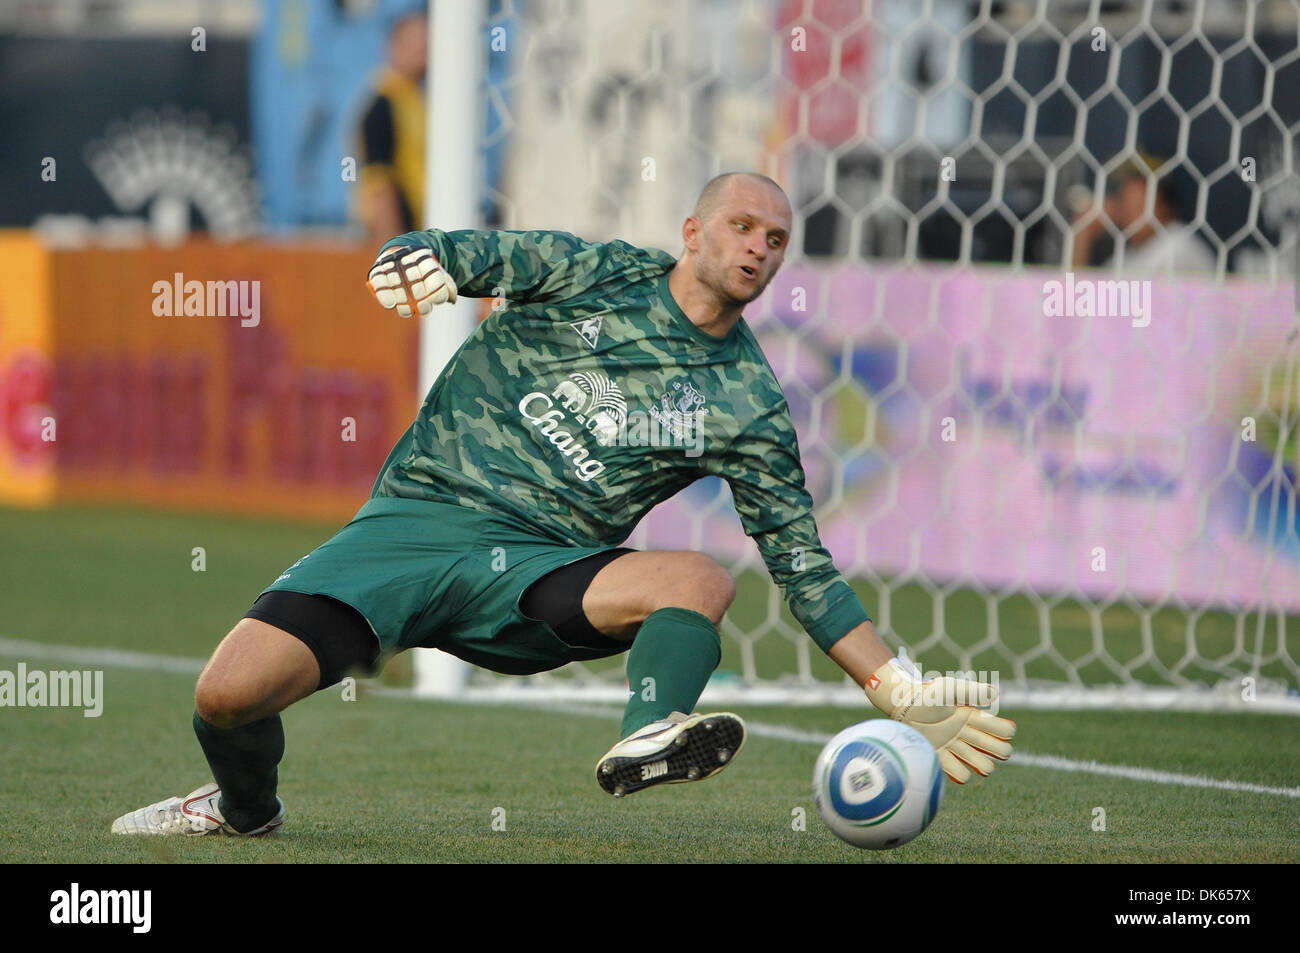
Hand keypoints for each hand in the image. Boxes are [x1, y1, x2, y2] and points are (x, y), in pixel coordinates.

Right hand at [366, 246, 457, 316]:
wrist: (398, 254)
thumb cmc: (422, 268)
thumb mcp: (436, 272)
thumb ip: (447, 286)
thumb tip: (452, 299)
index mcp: (424, 256)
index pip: (433, 275)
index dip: (437, 292)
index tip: (436, 301)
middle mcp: (406, 257)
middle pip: (415, 283)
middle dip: (422, 301)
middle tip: (424, 310)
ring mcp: (390, 262)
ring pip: (398, 285)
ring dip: (404, 303)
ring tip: (409, 311)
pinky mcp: (376, 268)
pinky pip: (379, 283)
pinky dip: (385, 295)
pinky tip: (391, 305)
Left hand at [863, 651, 1015, 783]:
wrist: (902, 705)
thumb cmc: (927, 694)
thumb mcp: (949, 689)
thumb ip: (971, 691)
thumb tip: (995, 694)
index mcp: (974, 718)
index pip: (1004, 731)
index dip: (1006, 731)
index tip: (999, 728)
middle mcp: (969, 735)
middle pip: (1001, 752)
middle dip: (1000, 750)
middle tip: (986, 744)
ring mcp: (956, 749)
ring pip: (985, 767)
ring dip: (981, 763)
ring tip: (969, 754)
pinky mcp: (942, 759)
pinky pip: (961, 775)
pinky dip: (960, 772)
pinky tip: (950, 758)